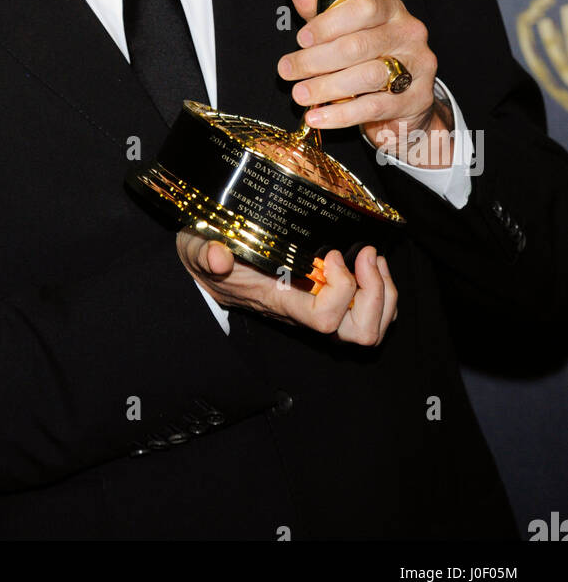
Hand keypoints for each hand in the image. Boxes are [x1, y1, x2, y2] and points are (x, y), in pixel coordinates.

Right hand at [177, 232, 397, 345]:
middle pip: (360, 332)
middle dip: (375, 294)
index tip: (332, 254)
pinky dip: (380, 290)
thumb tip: (219, 256)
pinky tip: (366, 262)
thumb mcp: (198, 249)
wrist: (207, 271)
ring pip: (371, 326)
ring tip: (371, 257)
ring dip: (383, 292)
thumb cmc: (207, 258)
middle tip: (366, 254)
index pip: (325, 319)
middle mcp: (305, 313)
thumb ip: (206, 253)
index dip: (341, 290)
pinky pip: (369, 312)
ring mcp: (319, 309)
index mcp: (281, 302)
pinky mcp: (327, 300)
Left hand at [279, 0, 444, 157]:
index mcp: (392, 9)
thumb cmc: (367, 56)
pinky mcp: (417, 99)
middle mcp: (409, 33)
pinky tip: (317, 116)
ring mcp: (418, 66)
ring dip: (326, 87)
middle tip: (287, 70)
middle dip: (316, 59)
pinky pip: (374, 107)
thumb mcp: (342, 28)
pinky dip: (340, 114)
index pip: (364, 7)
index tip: (301, 39)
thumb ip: (319, 6)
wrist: (403, 100)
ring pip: (367, 76)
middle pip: (359, 45)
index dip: (329, 23)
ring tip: (299, 94)